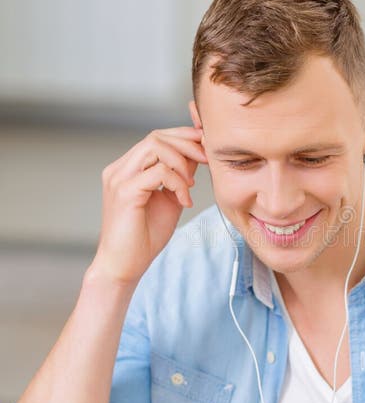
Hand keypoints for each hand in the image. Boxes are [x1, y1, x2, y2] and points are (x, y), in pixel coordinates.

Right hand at [93, 126, 206, 285]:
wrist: (124, 266)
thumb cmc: (144, 237)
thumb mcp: (170, 199)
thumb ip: (179, 177)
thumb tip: (197, 155)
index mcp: (127, 168)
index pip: (155, 137)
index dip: (183, 137)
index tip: (205, 146)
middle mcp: (119, 169)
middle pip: (156, 136)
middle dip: (187, 143)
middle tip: (207, 159)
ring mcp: (119, 178)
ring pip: (155, 146)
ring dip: (182, 161)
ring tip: (191, 184)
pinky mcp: (125, 192)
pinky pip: (159, 172)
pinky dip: (178, 183)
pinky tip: (184, 201)